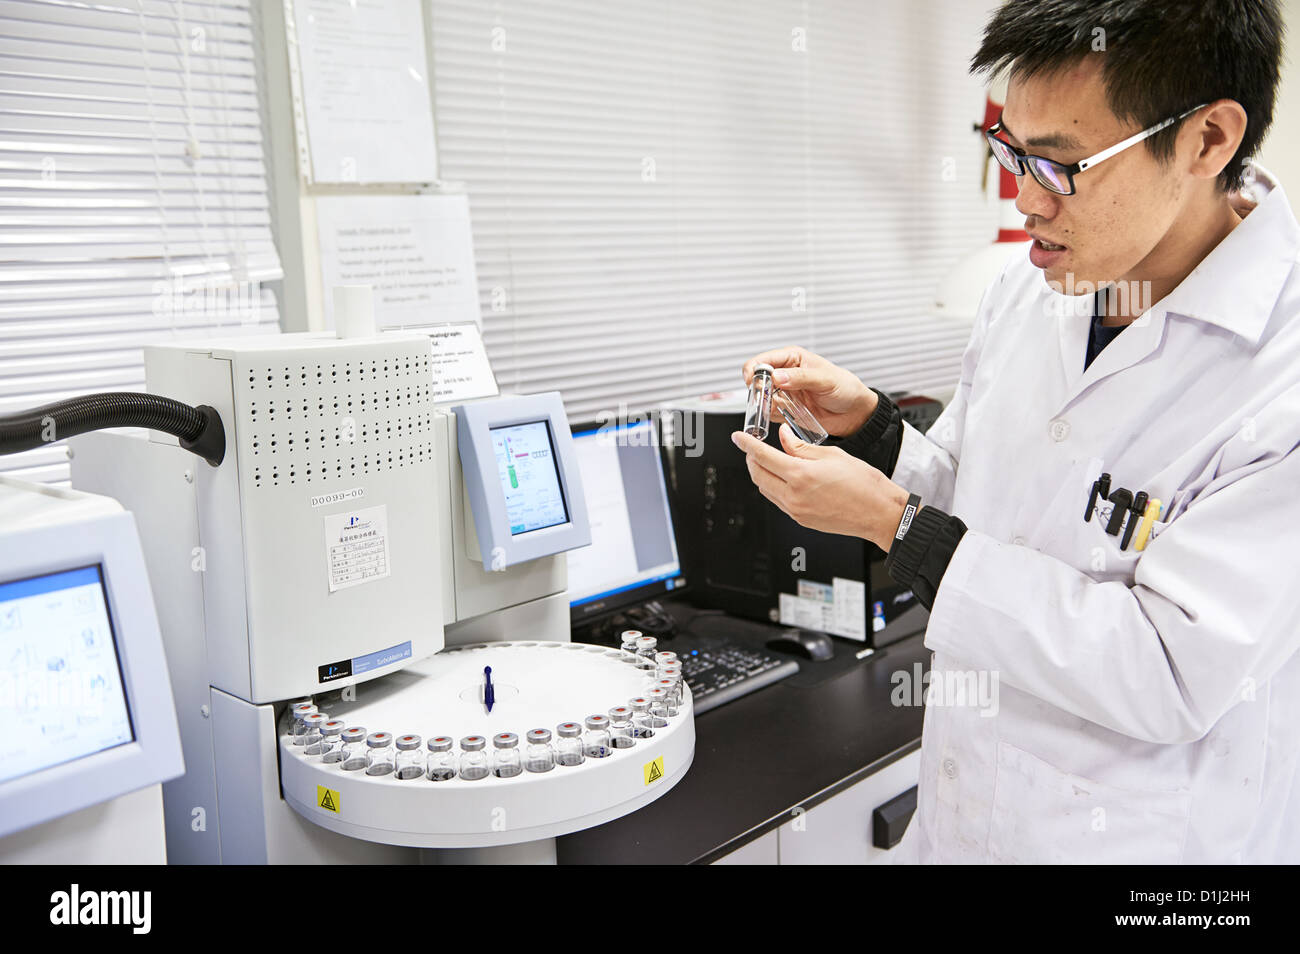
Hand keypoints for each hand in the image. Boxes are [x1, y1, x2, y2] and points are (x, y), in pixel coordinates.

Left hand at [731, 424, 910, 550]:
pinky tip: (782, 477)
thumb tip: (784, 437)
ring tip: (767, 460)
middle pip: (758, 475)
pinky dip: (773, 486)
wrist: (879, 513)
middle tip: (752, 447)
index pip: (763, 456)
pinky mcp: (800, 520)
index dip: (747, 444)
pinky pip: (777, 500)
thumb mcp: (831, 455)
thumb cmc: (864, 484)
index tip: (738, 437)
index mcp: (801, 476)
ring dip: (761, 474)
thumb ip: (801, 446)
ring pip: (765, 489)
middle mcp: (794, 496)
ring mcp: (795, 511)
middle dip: (751, 459)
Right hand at [741, 346, 876, 437]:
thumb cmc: (845, 388)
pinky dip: (768, 416)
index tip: (755, 381)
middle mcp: (784, 375)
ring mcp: (783, 393)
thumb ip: (801, 377)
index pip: (764, 360)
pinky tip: (778, 416)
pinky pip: (769, 413)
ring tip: (769, 408)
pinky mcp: (785, 410)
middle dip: (756, 389)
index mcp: (792, 358)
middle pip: (757, 379)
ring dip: (761, 404)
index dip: (755, 370)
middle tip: (762, 397)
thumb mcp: (826, 378)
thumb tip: (777, 376)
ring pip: (760, 397)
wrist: (854, 412)